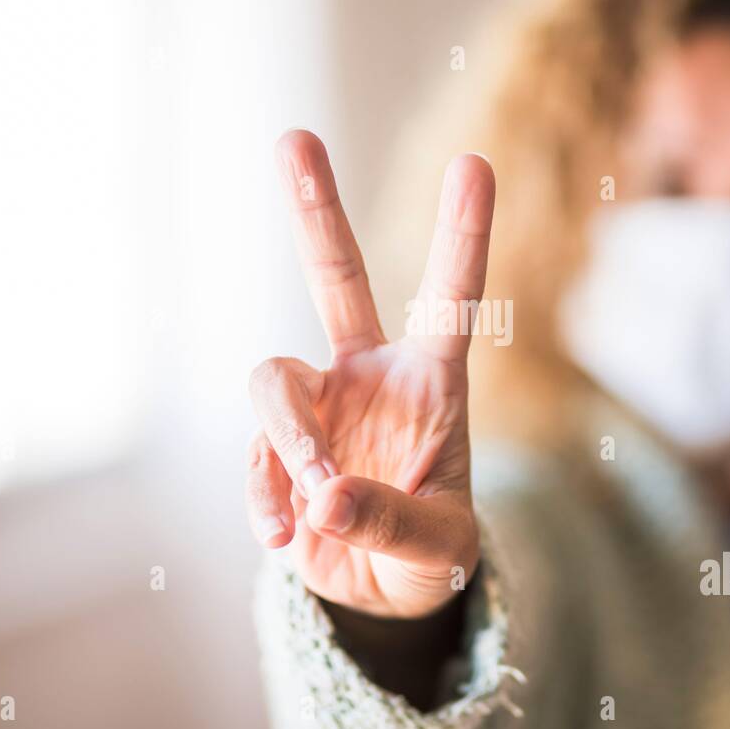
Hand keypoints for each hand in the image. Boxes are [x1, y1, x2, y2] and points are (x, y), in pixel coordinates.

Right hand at [245, 129, 495, 618]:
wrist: (382, 591)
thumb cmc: (431, 555)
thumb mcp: (439, 551)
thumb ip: (392, 522)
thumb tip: (324, 497)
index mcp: (431, 383)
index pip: (450, 300)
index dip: (461, 234)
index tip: (474, 161)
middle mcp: (368, 375)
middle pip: (335, 277)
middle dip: (315, 210)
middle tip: (294, 137)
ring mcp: (316, 406)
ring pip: (272, 381)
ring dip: (290, 443)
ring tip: (314, 506)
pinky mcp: (273, 447)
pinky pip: (254, 452)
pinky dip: (264, 494)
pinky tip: (283, 534)